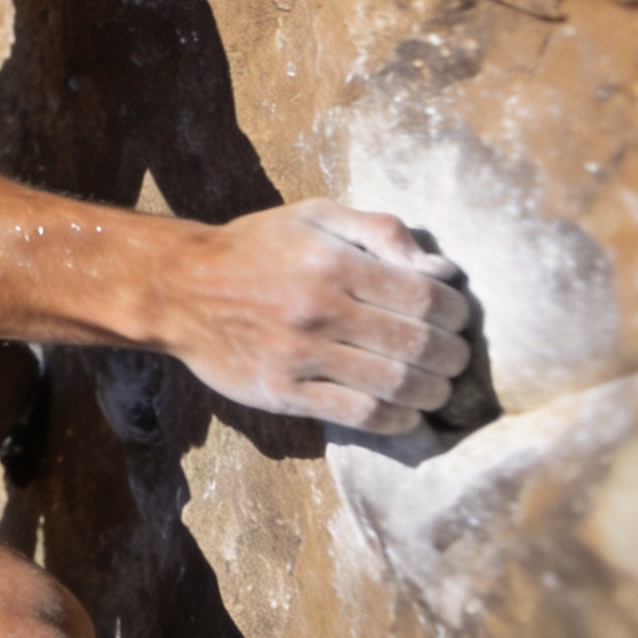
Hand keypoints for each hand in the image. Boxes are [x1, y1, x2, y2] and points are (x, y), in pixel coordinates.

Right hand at [164, 200, 472, 433]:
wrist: (180, 288)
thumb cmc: (256, 249)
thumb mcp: (313, 217)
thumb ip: (379, 230)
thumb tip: (441, 270)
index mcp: (331, 261)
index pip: (424, 295)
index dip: (456, 312)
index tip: (457, 319)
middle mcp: (317, 308)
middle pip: (418, 345)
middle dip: (452, 356)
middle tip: (454, 358)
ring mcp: (298, 354)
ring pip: (395, 385)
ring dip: (432, 392)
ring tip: (436, 388)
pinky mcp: (282, 391)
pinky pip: (359, 415)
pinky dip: (396, 420)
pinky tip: (405, 413)